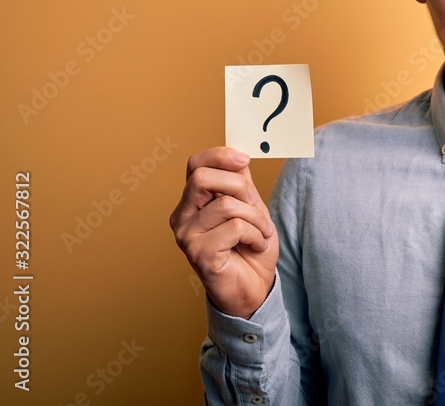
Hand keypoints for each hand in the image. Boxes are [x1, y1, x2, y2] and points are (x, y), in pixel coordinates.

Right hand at [169, 147, 277, 317]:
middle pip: (202, 178)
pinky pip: (235, 228)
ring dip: (256, 217)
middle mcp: (182, 217)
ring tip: (262, 232)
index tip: (244, 160)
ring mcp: (187, 236)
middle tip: (256, 204)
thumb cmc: (250, 248)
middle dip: (240, 187)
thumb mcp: (250, 208)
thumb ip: (241, 183)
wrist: (254, 288)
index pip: (195, 164)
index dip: (219, 155)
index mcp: (192, 202)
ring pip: (227, 205)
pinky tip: (256, 246)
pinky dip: (256, 234)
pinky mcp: (199, 254)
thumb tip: (239, 155)